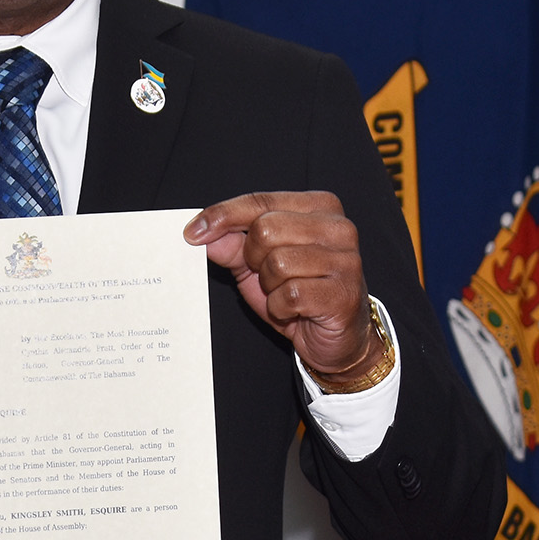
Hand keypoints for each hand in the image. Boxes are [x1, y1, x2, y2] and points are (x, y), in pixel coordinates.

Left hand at [185, 191, 381, 383]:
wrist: (337, 337)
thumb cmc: (299, 293)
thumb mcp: (257, 263)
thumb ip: (231, 243)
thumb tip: (200, 232)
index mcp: (320, 206)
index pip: (260, 201)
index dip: (223, 216)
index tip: (192, 232)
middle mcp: (338, 227)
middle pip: (265, 229)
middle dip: (253, 258)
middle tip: (267, 276)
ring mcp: (346, 260)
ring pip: (276, 263)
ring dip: (269, 286)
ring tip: (285, 292)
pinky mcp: (342, 293)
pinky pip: (288, 294)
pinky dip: (280, 307)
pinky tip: (295, 310)